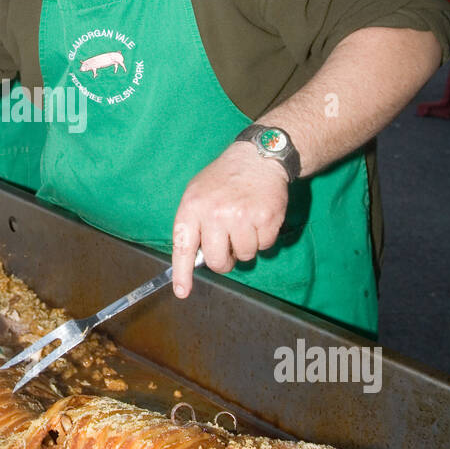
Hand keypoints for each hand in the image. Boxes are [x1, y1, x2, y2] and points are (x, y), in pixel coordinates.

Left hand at [171, 142, 289, 297]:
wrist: (257, 157)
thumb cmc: (224, 179)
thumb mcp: (197, 193)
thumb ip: (193, 224)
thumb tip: (195, 259)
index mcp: (193, 207)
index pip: (183, 246)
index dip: (182, 273)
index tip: (182, 291)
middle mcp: (215, 213)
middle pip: (218, 261)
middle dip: (225, 260)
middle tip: (228, 246)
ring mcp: (242, 216)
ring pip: (244, 256)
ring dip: (246, 246)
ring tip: (245, 223)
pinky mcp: (266, 217)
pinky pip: (264, 246)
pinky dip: (263, 238)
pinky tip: (259, 218)